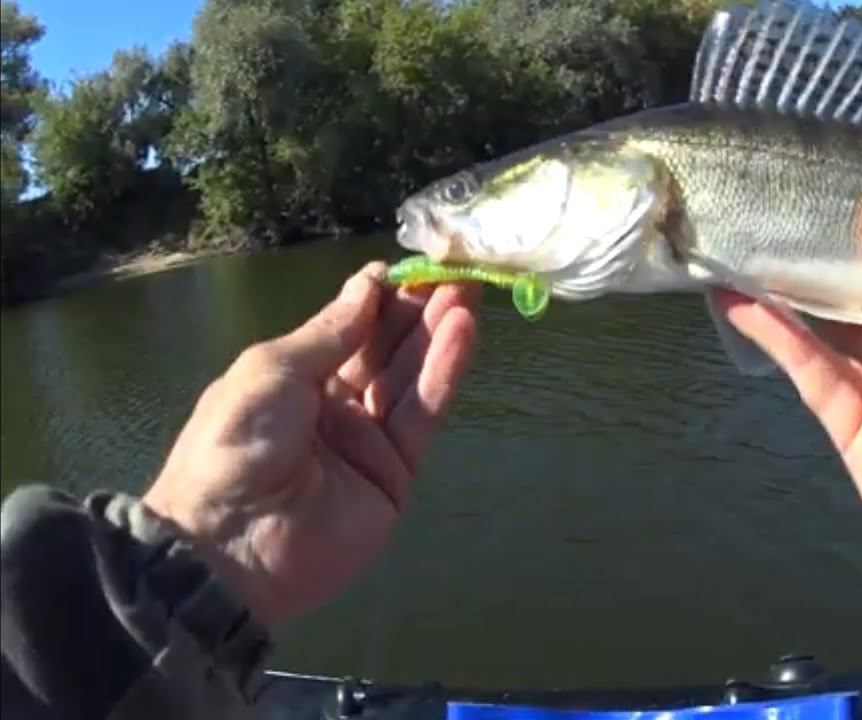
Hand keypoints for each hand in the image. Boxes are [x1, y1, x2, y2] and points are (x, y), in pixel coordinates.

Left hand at [143, 264, 476, 623]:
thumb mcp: (271, 372)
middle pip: (387, 347)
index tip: (414, 263)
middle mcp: (335, 403)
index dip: (380, 296)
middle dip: (419, 307)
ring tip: (469, 289)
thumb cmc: (235, 447)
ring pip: (411, 376)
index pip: (349, 327)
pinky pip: (423, 414)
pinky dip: (444, 373)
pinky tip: (463, 332)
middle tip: (457, 266)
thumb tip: (369, 283)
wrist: (230, 548)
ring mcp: (368, 439)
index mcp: (294, 377)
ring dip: (440, 332)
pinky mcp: (396, 473)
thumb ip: (330, 332)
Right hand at [717, 196, 861, 650]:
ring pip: (824, 351)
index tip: (823, 216)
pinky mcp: (859, 444)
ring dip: (782, 313)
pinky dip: (784, 349)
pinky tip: (754, 313)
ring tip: (738, 270)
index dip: (860, 258)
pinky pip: (818, 387)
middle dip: (811, 285)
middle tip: (766, 239)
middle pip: (852, 321)